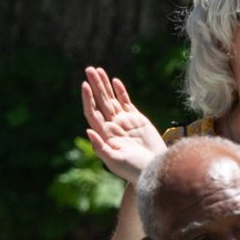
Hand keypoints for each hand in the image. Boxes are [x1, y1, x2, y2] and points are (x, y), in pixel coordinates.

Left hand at [82, 66, 165, 181]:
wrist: (154, 170)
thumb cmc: (134, 170)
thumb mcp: (115, 161)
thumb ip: (100, 147)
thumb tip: (88, 130)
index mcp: (105, 135)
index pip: (93, 113)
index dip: (88, 99)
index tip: (85, 85)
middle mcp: (112, 126)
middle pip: (101, 102)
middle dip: (95, 86)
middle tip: (89, 69)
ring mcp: (124, 122)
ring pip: (112, 99)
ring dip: (104, 85)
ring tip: (98, 70)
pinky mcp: (137, 120)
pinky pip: (126, 102)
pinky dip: (121, 92)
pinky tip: (115, 81)